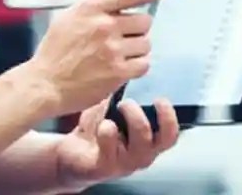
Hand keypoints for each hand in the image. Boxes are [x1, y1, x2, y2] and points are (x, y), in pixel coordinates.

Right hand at [25, 0, 169, 115]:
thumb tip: (123, 3)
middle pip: (144, 21)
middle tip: (124, 38)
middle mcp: (104, 26)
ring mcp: (112, 49)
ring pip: (146, 44)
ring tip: (118, 56)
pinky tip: (121, 68)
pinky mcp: (118, 72)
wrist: (45, 84)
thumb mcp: (69, 19)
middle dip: (137, 29)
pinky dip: (136, 67)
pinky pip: (144, 64)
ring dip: (137, 50)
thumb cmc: (55, 53)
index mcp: (91, 8)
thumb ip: (96, 9)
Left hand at [54, 97, 181, 189]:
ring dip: (131, 118)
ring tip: (115, 108)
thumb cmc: (97, 132)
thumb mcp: (112, 114)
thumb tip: (128, 74)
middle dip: (144, 114)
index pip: (170, 136)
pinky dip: (107, 131)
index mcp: (147, 143)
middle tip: (126, 102)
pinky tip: (101, 123)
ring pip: (140, 143)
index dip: (170, 117)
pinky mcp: (105, 168)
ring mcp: (124, 165)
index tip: (159, 98)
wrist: (70, 156)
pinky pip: (111, 149)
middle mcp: (141, 157)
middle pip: (159, 139)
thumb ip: (123, 100)